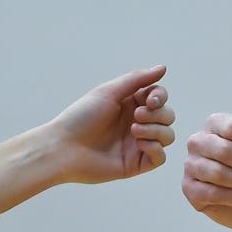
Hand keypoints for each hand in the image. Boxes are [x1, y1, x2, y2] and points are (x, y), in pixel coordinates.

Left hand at [45, 66, 175, 184]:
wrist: (64, 147)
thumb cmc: (81, 117)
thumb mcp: (110, 92)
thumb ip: (138, 79)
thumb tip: (163, 67)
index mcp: (131, 104)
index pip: (160, 98)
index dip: (160, 97)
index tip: (149, 100)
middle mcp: (137, 123)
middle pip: (168, 116)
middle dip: (157, 115)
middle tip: (136, 116)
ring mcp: (138, 144)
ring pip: (168, 136)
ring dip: (156, 130)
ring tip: (134, 131)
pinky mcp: (137, 164)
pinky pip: (160, 157)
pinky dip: (155, 149)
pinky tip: (139, 144)